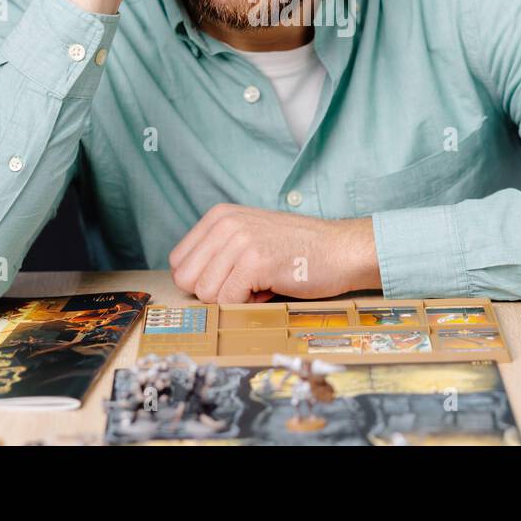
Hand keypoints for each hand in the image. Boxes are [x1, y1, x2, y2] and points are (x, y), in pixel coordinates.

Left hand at [168, 205, 380, 302]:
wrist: (341, 250)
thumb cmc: (297, 250)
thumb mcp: (248, 236)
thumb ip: (216, 252)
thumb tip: (186, 284)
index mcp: (219, 216)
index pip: (179, 262)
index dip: (204, 280)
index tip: (232, 276)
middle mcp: (225, 223)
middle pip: (186, 280)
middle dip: (214, 292)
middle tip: (247, 283)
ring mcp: (239, 240)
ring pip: (206, 294)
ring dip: (235, 298)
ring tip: (262, 282)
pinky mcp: (255, 261)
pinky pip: (229, 302)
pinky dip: (249, 304)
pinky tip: (271, 287)